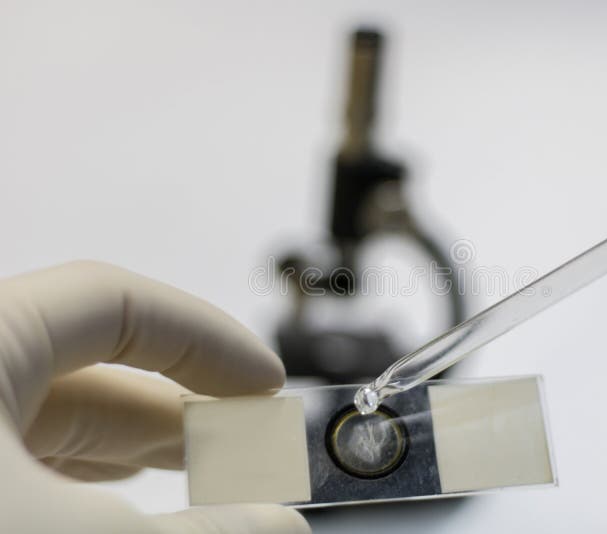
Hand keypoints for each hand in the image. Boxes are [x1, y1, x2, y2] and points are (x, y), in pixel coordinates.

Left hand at [0, 261, 309, 532]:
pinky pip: (24, 451)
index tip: (268, 379)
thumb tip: (282, 523)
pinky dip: (90, 470)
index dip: (206, 336)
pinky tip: (128, 490)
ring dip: (145, 442)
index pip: (114, 300)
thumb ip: (197, 526)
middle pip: (95, 365)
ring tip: (212, 472)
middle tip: (255, 441)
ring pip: (58, 412)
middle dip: (185, 405)